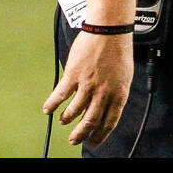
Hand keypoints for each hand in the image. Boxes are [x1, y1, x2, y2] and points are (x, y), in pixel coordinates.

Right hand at [42, 30, 134, 146]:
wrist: (109, 29)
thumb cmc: (118, 49)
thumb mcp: (124, 75)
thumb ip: (114, 92)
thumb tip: (107, 107)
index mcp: (119, 93)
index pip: (109, 123)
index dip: (100, 136)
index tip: (93, 142)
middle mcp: (103, 93)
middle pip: (90, 122)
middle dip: (80, 134)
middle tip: (74, 140)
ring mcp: (88, 85)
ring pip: (74, 112)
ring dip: (67, 119)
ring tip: (64, 121)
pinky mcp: (73, 75)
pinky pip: (60, 95)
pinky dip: (52, 104)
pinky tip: (47, 110)